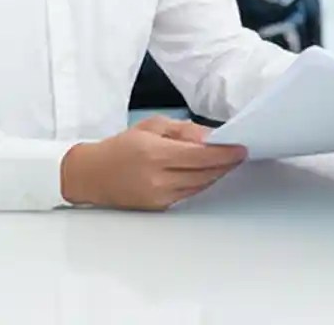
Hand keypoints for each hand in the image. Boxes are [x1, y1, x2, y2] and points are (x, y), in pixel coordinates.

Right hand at [60, 116, 245, 210]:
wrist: (92, 175)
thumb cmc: (121, 147)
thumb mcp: (151, 126)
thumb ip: (183, 130)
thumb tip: (211, 136)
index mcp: (155, 153)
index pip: (200, 156)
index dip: (224, 154)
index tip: (241, 149)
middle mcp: (157, 177)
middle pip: (204, 174)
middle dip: (225, 164)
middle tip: (238, 154)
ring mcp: (158, 195)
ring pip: (200, 186)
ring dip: (215, 174)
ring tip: (226, 163)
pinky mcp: (159, 207)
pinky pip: (189, 194)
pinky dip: (201, 183)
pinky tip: (206, 174)